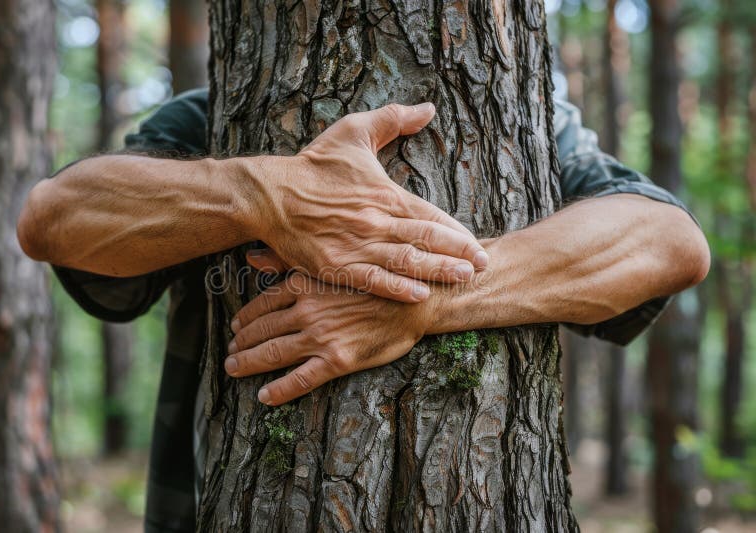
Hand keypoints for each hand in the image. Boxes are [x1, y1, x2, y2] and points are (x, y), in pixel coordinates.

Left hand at [224, 271, 436, 405]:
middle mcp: (307, 310)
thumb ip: (292, 260)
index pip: (263, 304)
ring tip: (235, 369)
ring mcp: (321, 336)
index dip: (246, 319)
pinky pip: (300, 379)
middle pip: (262, 330)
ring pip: (273, 354)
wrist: (418, 297)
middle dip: (241, 344)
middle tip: (229, 353)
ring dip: (249, 364)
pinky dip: (279, 390)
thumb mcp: (334, 259)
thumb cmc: (379, 276)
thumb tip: (251, 258)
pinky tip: (264, 396)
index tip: (236, 328)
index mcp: (305, 284)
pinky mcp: (338, 359)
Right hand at [253, 103, 487, 302]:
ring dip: (438, 271)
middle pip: (426, 240)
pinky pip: (373, 280)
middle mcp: (376, 222)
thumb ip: (393, 119)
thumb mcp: (354, 131)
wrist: (272, 195)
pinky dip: (397, 288)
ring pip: (406, 262)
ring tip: (464, 279)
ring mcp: (357, 246)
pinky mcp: (337, 266)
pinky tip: (418, 295)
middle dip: (458, 254)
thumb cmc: (314, 165)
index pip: (431, 215)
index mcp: (385, 194)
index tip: (477, 243)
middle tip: (483, 266)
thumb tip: (427, 108)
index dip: (457, 232)